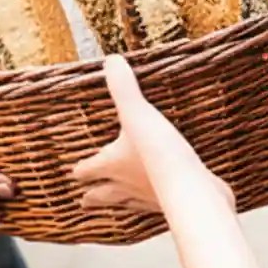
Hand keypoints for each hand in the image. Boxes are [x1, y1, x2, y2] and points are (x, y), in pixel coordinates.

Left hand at [72, 56, 233, 214]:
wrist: (193, 189)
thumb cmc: (160, 154)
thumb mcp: (137, 113)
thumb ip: (124, 88)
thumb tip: (111, 61)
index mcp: (113, 164)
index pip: (87, 170)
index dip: (81, 169)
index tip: (75, 171)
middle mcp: (126, 185)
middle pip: (101, 196)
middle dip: (92, 196)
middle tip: (84, 200)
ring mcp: (147, 199)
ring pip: (125, 206)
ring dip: (117, 204)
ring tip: (113, 205)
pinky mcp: (169, 205)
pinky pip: (154, 207)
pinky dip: (150, 203)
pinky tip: (154, 201)